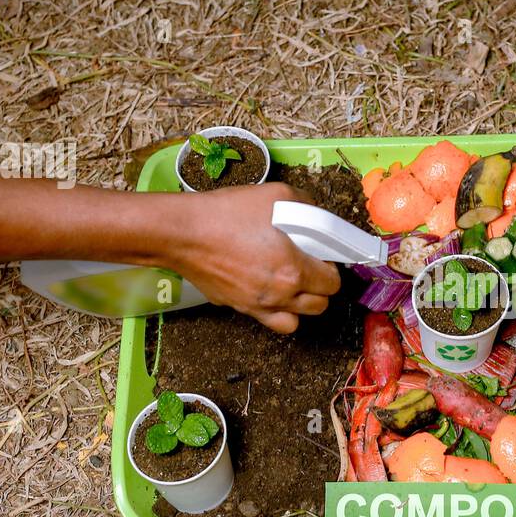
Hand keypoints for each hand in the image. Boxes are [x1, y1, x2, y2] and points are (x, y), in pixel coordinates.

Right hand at [168, 183, 340, 332]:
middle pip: (319, 305)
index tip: (321, 255)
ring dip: (300, 305)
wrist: (183, 232)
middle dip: (320, 287)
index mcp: (294, 270)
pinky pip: (267, 321)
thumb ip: (308, 207)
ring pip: (295, 321)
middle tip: (308, 267)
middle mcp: (279, 295)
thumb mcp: (277, 195)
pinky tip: (268, 290)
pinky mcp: (237, 308)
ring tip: (291, 284)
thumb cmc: (228, 213)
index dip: (331, 268)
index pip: (332, 283)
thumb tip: (319, 218)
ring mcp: (257, 306)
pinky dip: (274, 312)